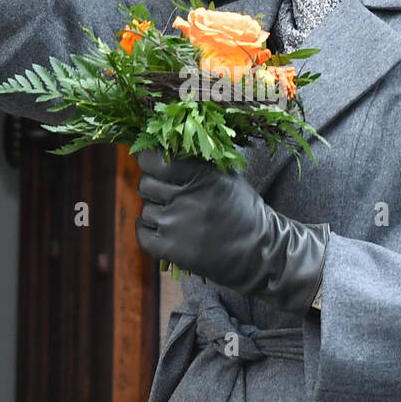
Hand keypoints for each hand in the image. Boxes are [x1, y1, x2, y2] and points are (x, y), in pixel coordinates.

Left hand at [134, 148, 329, 315]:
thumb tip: (166, 149)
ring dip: (156, 212)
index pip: (157, 161)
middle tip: (167, 193)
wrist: (258, 252)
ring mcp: (176, 224)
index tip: (151, 162)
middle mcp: (186, 197)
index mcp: (202, 176)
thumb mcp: (228, 178)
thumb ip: (199, 165)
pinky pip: (142, 234)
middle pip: (146, 184)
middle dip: (153, 187)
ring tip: (175, 217)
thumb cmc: (243, 212)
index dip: (149, 160)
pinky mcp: (171, 249)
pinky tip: (163, 230)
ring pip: (146, 210)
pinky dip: (148, 231)